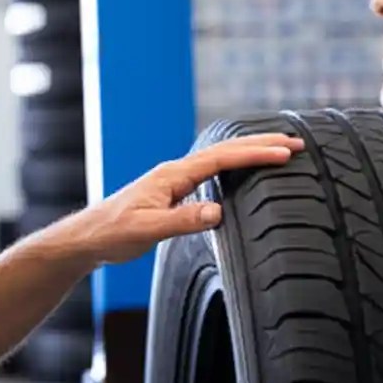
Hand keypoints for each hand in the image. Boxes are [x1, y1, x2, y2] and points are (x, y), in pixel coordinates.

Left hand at [38, 134, 303, 267]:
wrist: (87, 238)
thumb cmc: (112, 234)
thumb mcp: (146, 231)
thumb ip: (181, 221)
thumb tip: (217, 212)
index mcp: (172, 175)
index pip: (221, 159)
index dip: (254, 155)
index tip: (285, 152)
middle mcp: (175, 172)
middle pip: (225, 152)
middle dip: (260, 146)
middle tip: (296, 144)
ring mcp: (174, 181)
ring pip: (219, 160)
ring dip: (249, 154)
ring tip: (280, 151)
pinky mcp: (173, 193)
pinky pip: (212, 173)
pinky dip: (234, 167)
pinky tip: (243, 173)